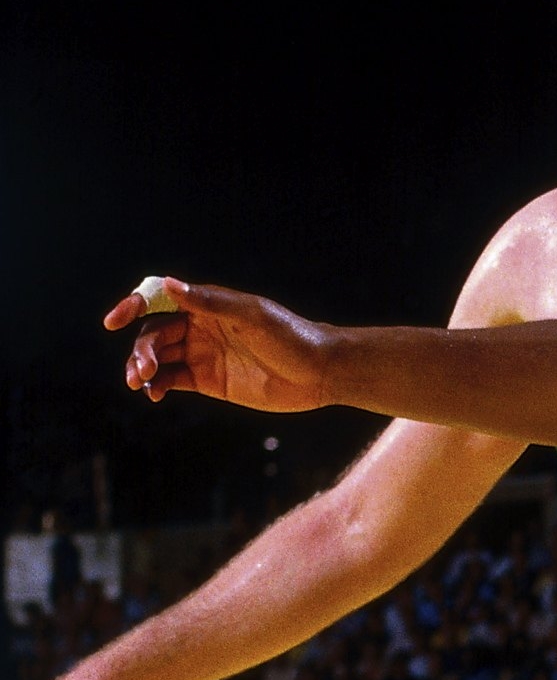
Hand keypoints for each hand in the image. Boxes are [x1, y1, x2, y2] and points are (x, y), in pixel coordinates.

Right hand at [104, 277, 340, 413]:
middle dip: (141, 349)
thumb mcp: (252, 316)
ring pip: (160, 358)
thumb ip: (210, 302)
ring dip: (143, 368)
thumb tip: (168, 284)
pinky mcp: (209, 381)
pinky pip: (174, 381)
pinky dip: (159, 386)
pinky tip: (154, 395)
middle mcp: (200, 327)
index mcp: (207, 305)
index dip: (133, 306)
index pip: (160, 301)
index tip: (113, 321)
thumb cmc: (291, 336)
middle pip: (155, 333)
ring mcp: (203, 354)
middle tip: (142, 370)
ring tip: (140, 383)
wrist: (319, 372)